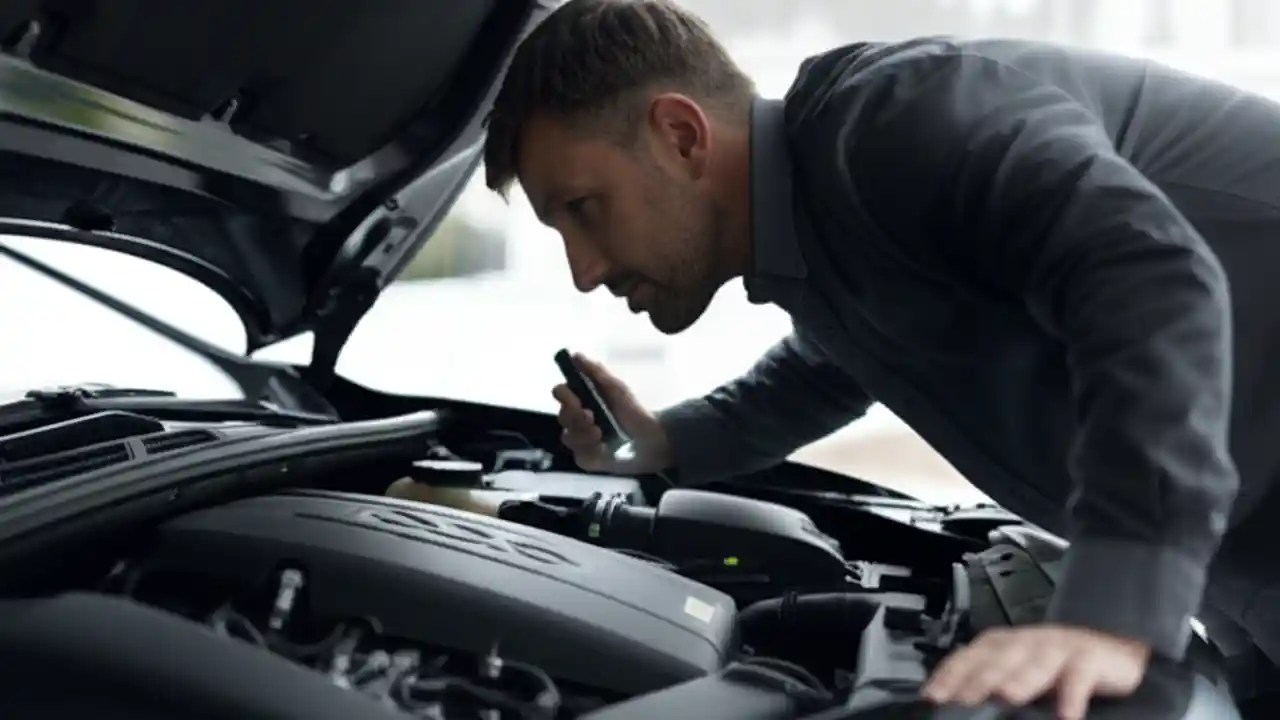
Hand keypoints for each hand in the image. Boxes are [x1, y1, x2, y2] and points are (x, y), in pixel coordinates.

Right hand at [553, 353, 670, 474]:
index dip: (564, 396)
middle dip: (575, 417)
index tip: (576, 399)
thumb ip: (596, 372)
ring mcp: (581, 441)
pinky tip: (603, 448)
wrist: (652, 439)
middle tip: (592, 417)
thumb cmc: (634, 411)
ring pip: (568, 437)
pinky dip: (591, 451)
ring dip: (583, 435)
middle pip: (561, 416)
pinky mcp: (588, 459)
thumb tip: (575, 355)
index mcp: (582, 400)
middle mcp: (577, 420)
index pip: (560, 393)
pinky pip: (579, 455)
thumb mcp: (617, 389)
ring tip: (601, 434)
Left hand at [921, 624, 1150, 719]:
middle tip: (962, 701)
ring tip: (1007, 697)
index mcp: (1000, 645)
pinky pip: (1079, 676)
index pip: (967, 657)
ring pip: (1035, 663)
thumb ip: (990, 687)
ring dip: (1020, 680)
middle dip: (978, 680)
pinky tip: (1067, 716)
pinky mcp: (1090, 658)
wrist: (1113, 653)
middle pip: (997, 660)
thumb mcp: (1018, 675)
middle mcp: (1024, 642)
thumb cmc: (1056, 669)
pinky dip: (1072, 694)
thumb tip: (955, 707)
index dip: (949, 676)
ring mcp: (1057, 647)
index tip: (932, 697)